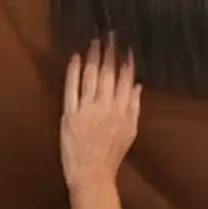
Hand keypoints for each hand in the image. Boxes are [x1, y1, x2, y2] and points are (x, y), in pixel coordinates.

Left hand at [61, 33, 140, 190]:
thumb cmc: (112, 154)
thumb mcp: (131, 132)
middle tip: (109, 35)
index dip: (126, 62)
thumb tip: (137, 85)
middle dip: (110, 52)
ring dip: (93, 56)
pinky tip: (75, 58)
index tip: (126, 47)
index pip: (127, 80)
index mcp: (123, 111)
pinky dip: (73, 71)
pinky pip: (71, 88)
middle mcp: (106, 106)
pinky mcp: (70, 113)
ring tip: (94, 42)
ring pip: (91, 76)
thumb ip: (134, 107)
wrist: (91, 173)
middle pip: (109, 74)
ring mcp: (87, 109)